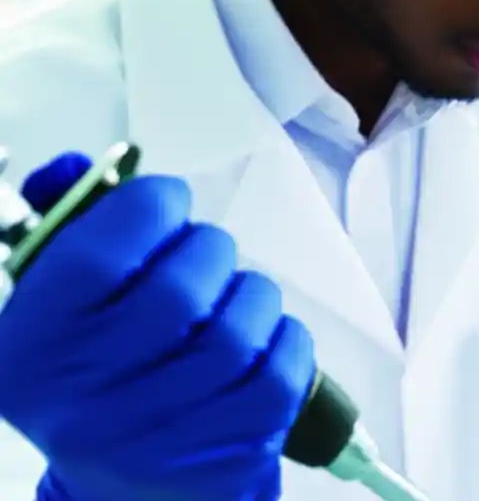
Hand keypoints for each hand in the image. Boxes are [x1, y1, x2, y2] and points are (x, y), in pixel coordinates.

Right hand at [0, 152, 316, 500]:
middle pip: (183, 286)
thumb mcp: (61, 311)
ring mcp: (162, 432)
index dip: (150, 206)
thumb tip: (78, 168)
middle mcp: (90, 395)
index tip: (166, 202)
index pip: (101, 250)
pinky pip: (284, 366)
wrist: (124, 494)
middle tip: (206, 257)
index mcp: (36, 346)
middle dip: (210, 250)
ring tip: (231, 306)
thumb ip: (70, 231)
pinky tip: (261, 345)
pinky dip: (285, 339)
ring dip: (251, 296)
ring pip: (243, 323)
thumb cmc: (99, 376)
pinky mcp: (228, 453)